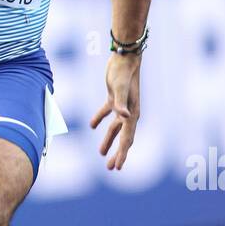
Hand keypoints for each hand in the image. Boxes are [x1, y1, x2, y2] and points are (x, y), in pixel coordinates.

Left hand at [89, 54, 140, 170]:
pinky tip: (92, 125)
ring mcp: (122, 105)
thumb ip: (120, 103)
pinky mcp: (113, 97)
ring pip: (114, 128)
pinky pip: (107, 113)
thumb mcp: (119, 88)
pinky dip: (99, 119)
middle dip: (117, 153)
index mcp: (132, 114)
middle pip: (123, 138)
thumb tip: (125, 117)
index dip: (122, 154)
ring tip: (101, 153)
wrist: (124, 57)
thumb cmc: (122, 72)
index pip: (127, 139)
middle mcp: (129, 112)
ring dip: (109, 140)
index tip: (117, 168)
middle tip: (111, 168)